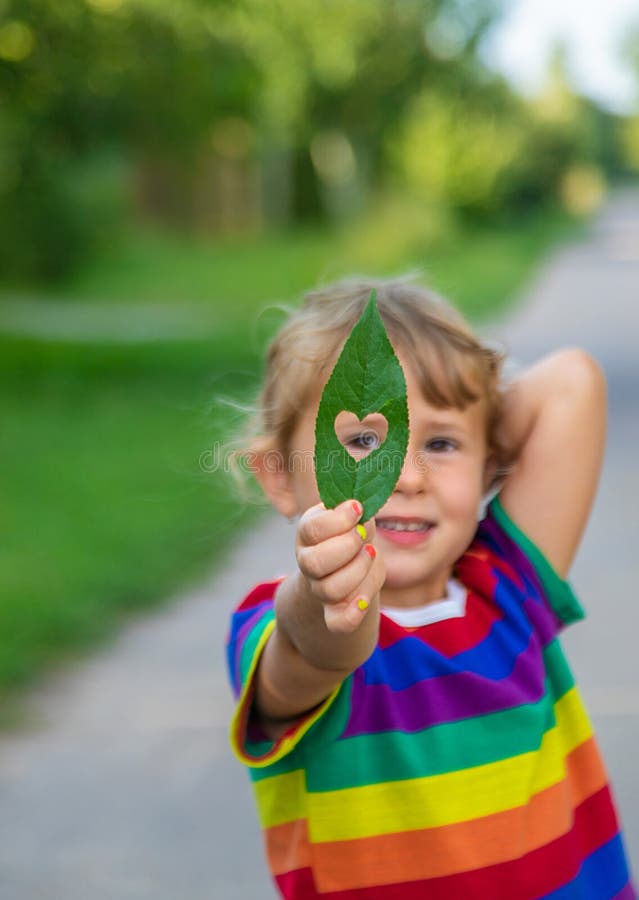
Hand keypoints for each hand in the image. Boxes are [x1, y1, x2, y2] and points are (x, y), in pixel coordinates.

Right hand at [295, 499, 383, 633]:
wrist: (347, 569)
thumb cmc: (352, 535)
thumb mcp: (354, 518)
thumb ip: (356, 513)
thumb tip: (360, 509)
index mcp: (308, 534)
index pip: (311, 530)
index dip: (338, 520)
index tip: (358, 509)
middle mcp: (308, 562)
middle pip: (315, 563)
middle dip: (347, 546)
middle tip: (363, 536)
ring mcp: (319, 589)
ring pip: (330, 590)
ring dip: (359, 571)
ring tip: (371, 554)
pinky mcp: (335, 613)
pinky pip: (337, 623)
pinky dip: (353, 615)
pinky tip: (364, 601)